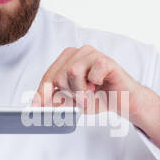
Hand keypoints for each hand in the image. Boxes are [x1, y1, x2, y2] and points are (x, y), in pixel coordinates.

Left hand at [30, 44, 146, 120]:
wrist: (124, 100)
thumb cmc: (100, 98)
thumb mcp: (75, 102)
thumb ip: (59, 101)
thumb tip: (42, 105)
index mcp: (67, 60)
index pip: (49, 76)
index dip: (42, 92)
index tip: (36, 107)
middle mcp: (78, 53)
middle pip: (59, 75)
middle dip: (68, 93)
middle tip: (82, 100)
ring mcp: (92, 54)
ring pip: (72, 72)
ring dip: (81, 91)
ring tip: (91, 94)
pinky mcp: (105, 60)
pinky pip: (91, 74)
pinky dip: (95, 85)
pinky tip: (102, 85)